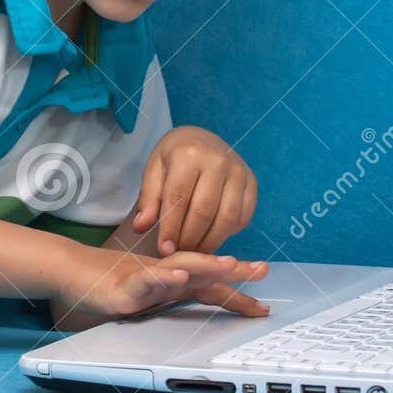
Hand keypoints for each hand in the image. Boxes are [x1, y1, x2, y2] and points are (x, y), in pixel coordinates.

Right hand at [54, 246, 270, 322]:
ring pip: (179, 267)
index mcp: (172, 280)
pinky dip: (162, 277)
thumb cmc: (110, 283)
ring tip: (229, 265)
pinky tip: (177, 275)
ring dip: (206, 266)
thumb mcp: (149, 294)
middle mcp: (164, 275)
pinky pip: (146, 280)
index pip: (211, 286)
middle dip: (235, 272)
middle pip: (204, 270)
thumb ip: (172, 296)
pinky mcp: (124, 287)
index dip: (238, 293)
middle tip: (262, 269)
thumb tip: (198, 304)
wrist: (71, 272)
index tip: (263, 306)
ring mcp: (145, 279)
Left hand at [131, 126, 256, 255]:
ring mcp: (238, 172)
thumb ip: (148, 198)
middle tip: (179, 253)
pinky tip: (211, 237)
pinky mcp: (251, 184)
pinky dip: (227, 234)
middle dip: (189, 239)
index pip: (178, 198)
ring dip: (210, 242)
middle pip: (203, 211)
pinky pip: (242, 218)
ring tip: (194, 251)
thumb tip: (141, 227)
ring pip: (226, 218)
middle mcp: (217, 161)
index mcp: (188, 154)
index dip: (171, 228)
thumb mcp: (154, 170)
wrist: (202, 139)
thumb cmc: (174, 158)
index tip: (164, 249)